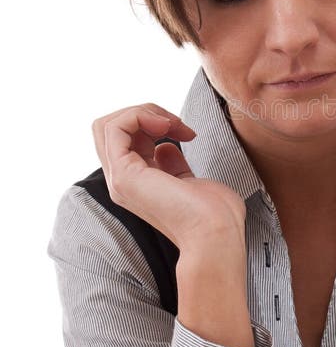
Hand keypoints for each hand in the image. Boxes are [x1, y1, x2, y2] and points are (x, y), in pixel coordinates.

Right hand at [92, 103, 246, 250]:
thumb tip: (165, 147)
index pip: (124, 139)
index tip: (187, 132)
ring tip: (173, 124)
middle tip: (177, 124)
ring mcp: (119, 179)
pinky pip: (115, 128)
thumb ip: (174, 165)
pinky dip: (140, 115)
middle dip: (144, 112)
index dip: (152, 123)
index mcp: (136, 184)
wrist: (216, 235)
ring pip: (108, 124)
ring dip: (143, 111)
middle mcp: (122, 182)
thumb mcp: (190, 181)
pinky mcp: (124, 175)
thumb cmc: (214, 215)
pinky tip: (168, 126)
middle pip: (109, 128)